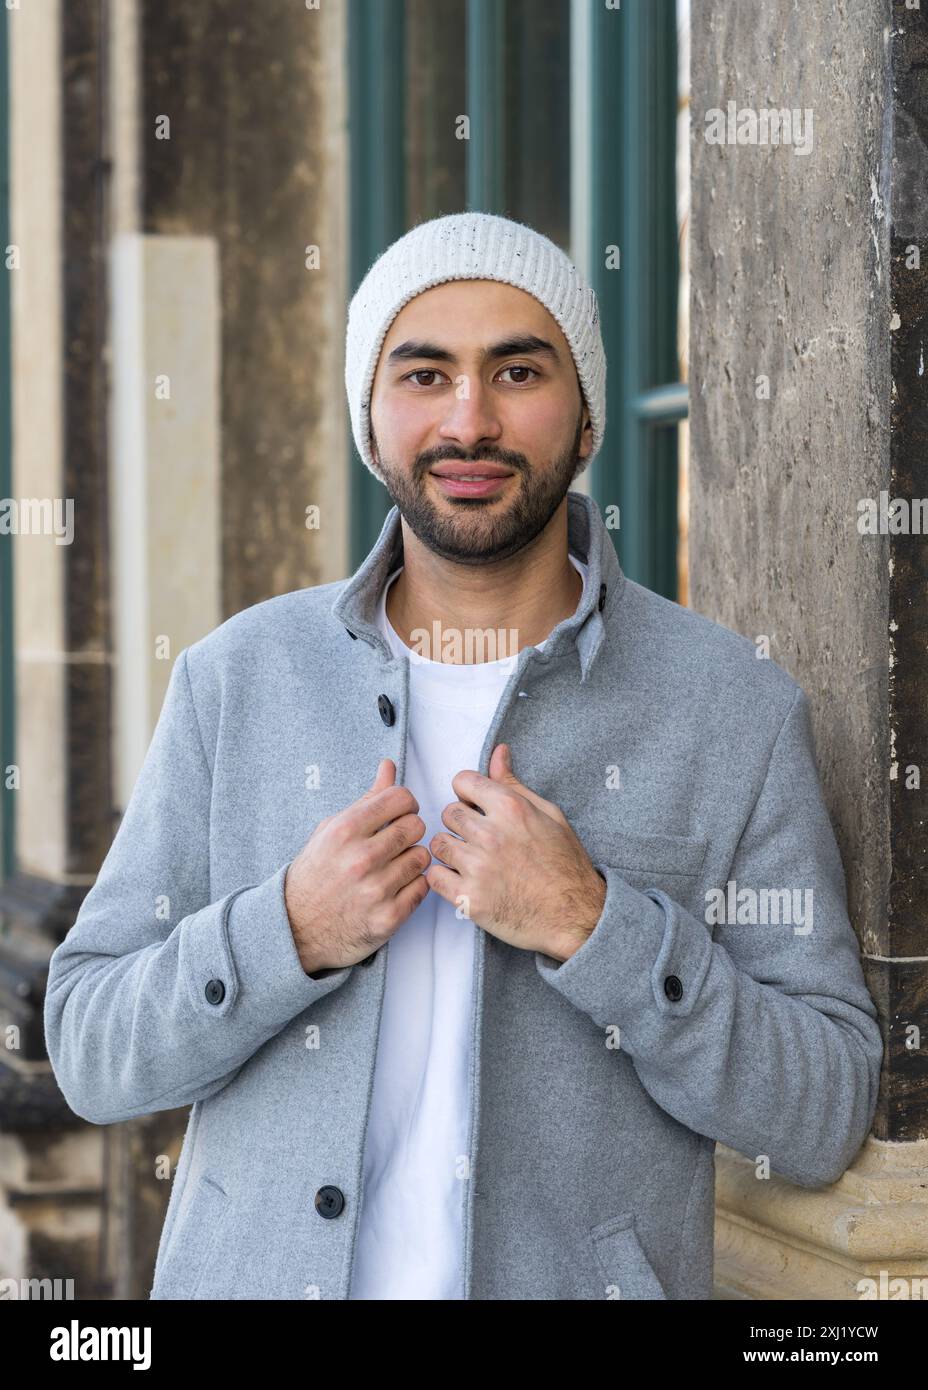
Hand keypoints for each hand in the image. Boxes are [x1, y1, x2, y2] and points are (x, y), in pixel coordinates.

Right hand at [284, 758, 429, 973]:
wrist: (296, 927)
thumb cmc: (316, 873)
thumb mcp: (331, 830)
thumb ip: (366, 799)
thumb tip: (388, 766)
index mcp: (345, 830)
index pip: (400, 798)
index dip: (404, 804)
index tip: (398, 814)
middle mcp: (361, 858)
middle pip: (416, 826)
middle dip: (409, 830)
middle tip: (395, 842)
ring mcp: (376, 890)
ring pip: (422, 856)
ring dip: (411, 859)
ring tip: (391, 866)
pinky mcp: (389, 917)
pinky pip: (422, 887)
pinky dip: (412, 885)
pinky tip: (394, 887)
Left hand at [425, 744, 606, 961]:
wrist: (575, 916)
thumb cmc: (565, 865)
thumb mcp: (549, 815)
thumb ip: (514, 784)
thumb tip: (498, 752)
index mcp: (511, 809)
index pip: (462, 781)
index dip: (468, 793)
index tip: (476, 806)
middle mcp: (491, 835)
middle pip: (448, 812)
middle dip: (460, 822)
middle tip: (479, 837)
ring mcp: (478, 869)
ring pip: (439, 843)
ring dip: (452, 849)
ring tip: (472, 859)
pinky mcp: (469, 899)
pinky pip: (435, 877)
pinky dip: (444, 877)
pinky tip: (463, 879)